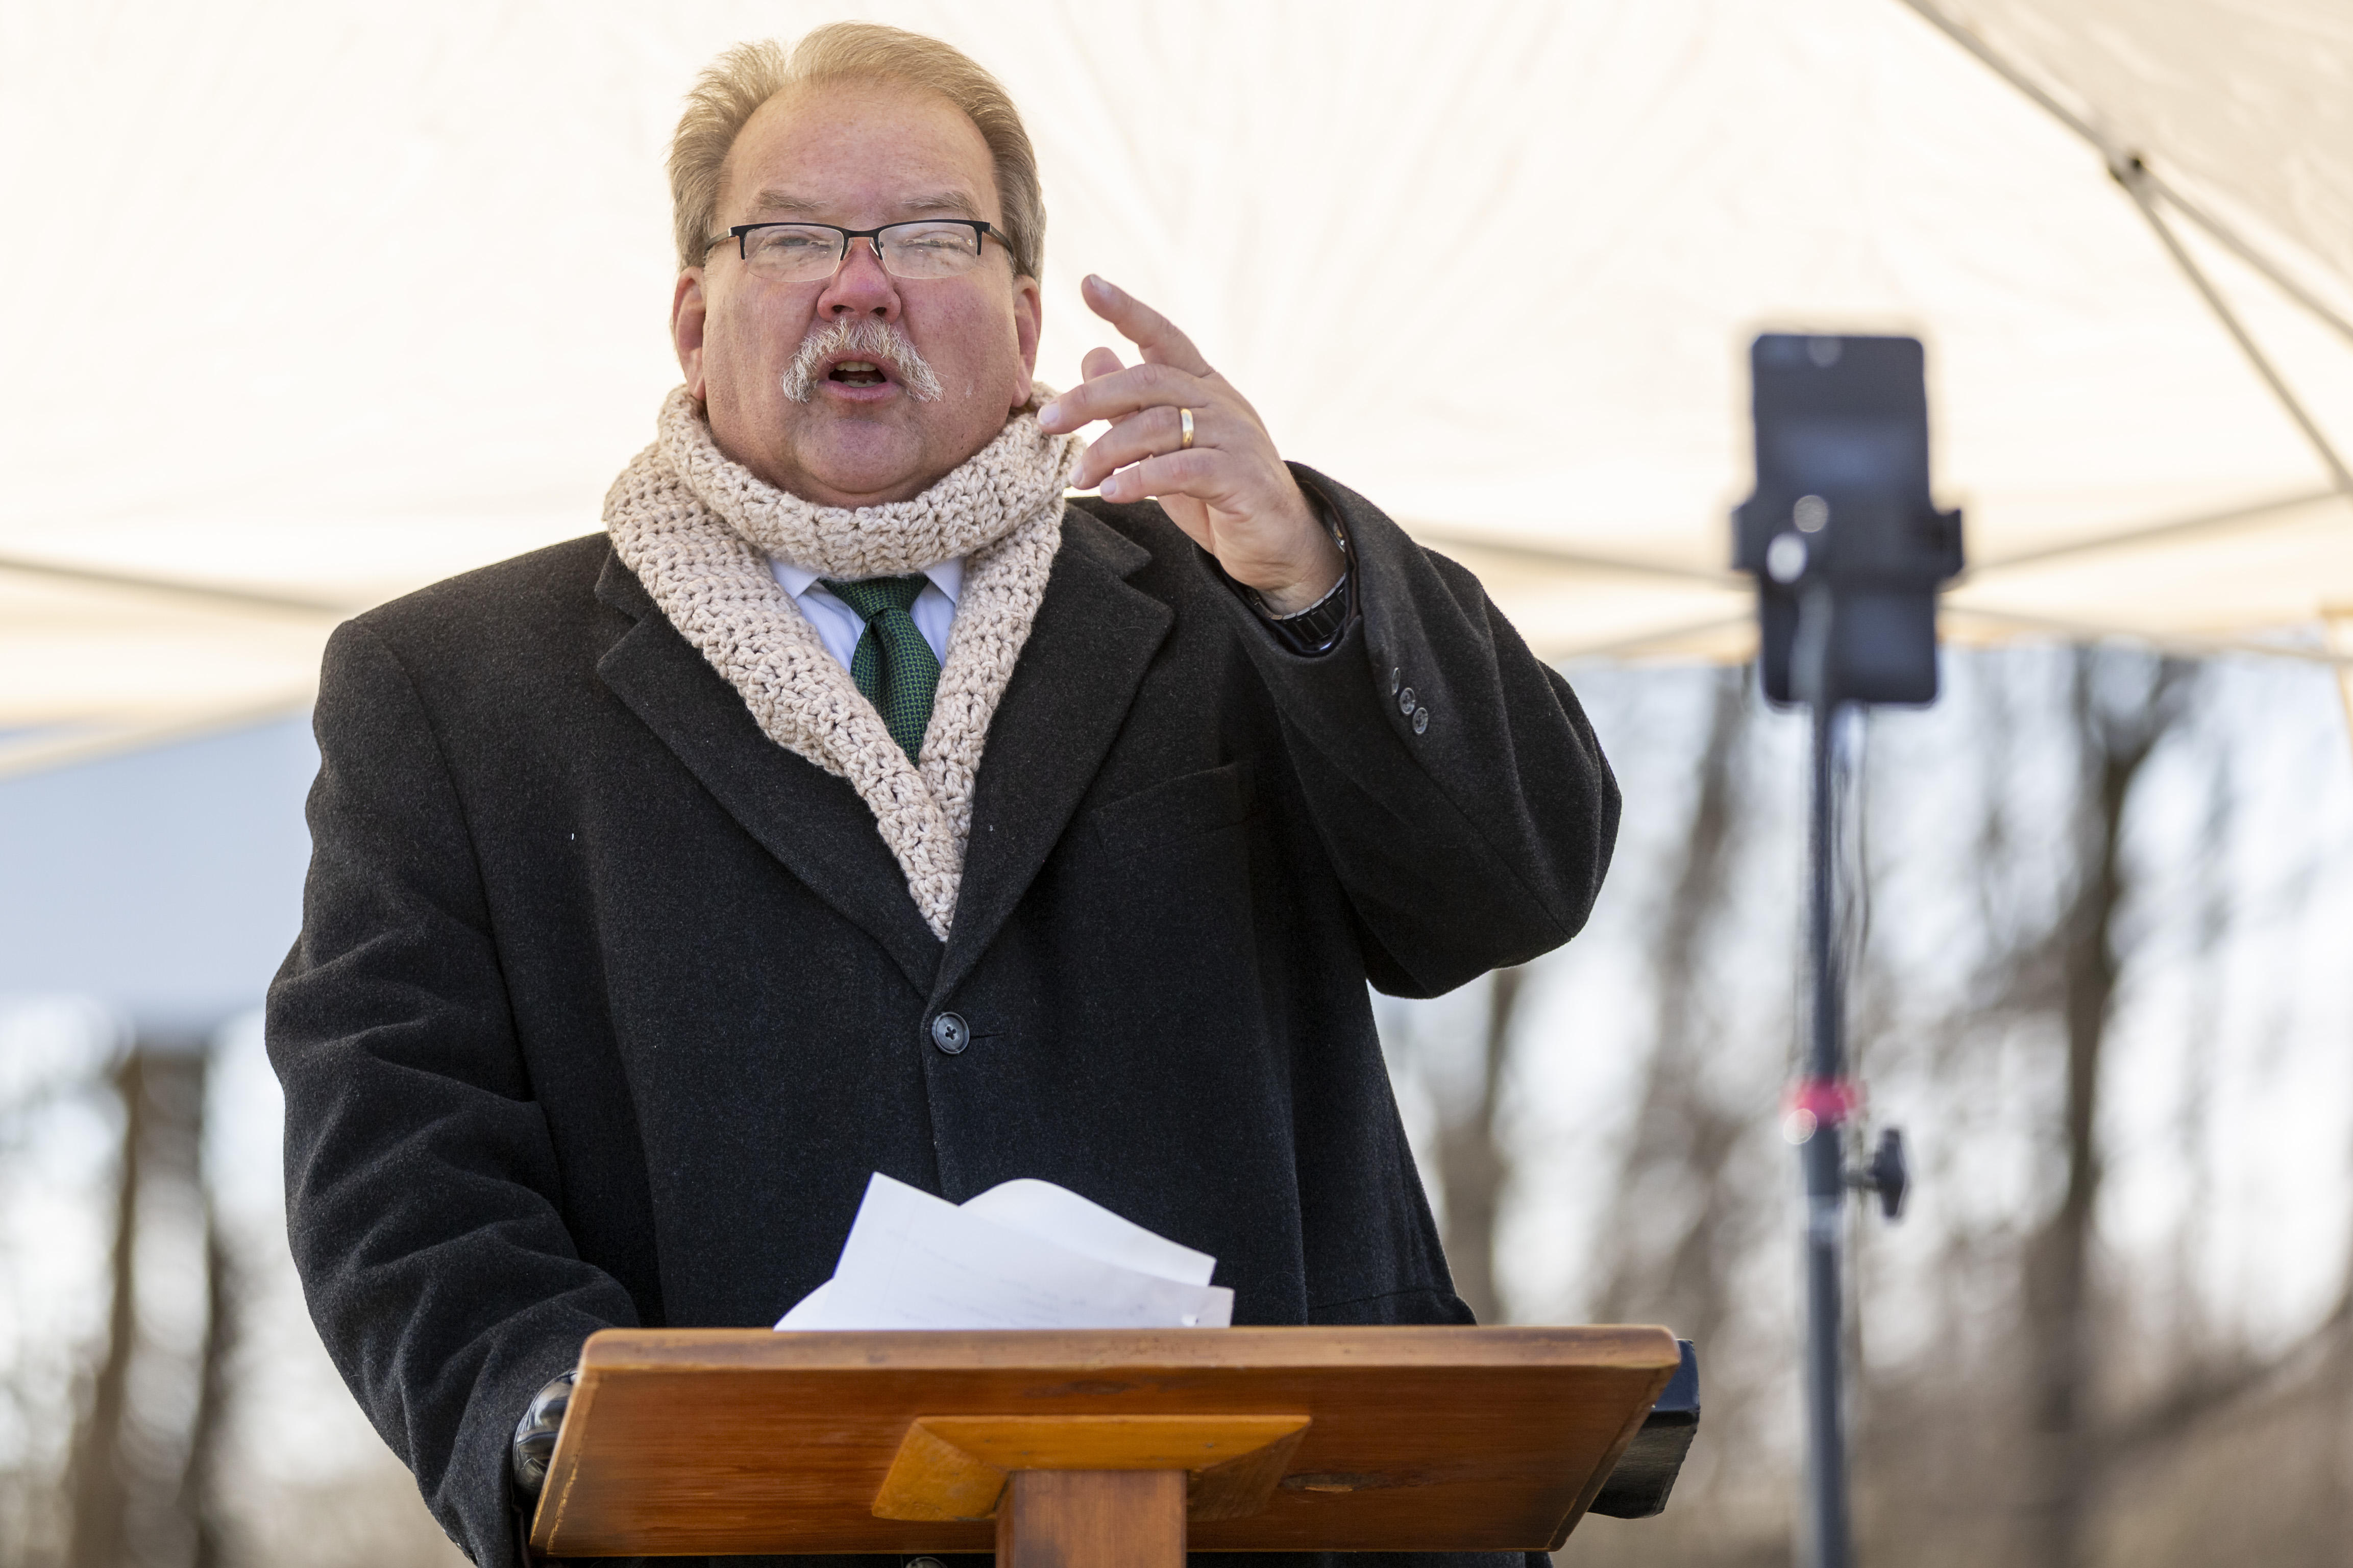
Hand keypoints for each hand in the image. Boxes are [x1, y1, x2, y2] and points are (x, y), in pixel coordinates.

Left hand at [1039, 276, 1343, 614]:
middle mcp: (1221, 401)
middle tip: (1048, 422)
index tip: (1090, 285)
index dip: (1128, 310)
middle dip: (1091, 399)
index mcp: (1204, 385)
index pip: (1164, 337)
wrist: (1279, 543)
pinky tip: (1111, 492)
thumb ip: (1132, 406)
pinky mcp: (1240, 476)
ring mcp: (1235, 436)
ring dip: (1108, 451)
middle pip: (1148, 380)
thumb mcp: (1167, 446)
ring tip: (1077, 478)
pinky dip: (1139, 479)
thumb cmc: (1217, 492)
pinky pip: (1181, 469)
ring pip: (1159, 425)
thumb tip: (1092, 355)